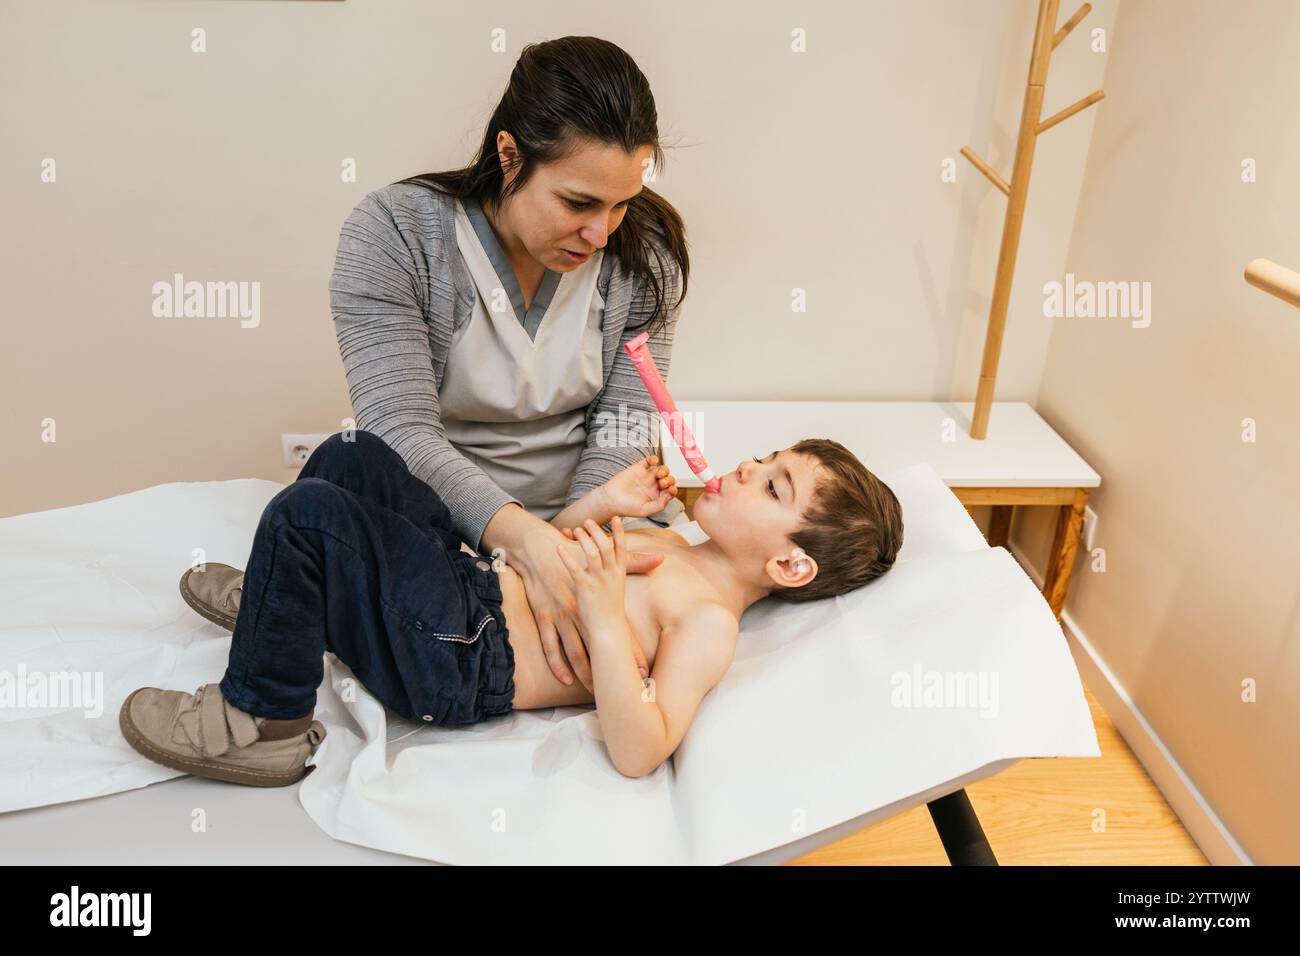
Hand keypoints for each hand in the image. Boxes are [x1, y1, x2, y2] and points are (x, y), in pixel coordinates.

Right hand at [514, 523, 656, 690]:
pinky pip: (550, 647)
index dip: (633, 652)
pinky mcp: (544, 617)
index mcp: (599, 601)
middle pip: (599, 648)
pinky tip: (565, 679)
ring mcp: (562, 615)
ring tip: (595, 690)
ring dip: (586, 673)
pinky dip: (557, 665)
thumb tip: (660, 559)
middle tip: (622, 689)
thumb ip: (634, 561)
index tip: (644, 671)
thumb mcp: (604, 558)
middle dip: (610, 670)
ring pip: (575, 652)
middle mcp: (582, 611)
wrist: (538, 547)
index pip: (621, 631)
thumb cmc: (574, 553)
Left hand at [555, 517, 629, 630]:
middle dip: (597, 532)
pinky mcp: (585, 588)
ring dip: (584, 539)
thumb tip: (610, 561)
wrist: (608, 628)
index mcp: (620, 573)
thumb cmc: (610, 608)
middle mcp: (611, 574)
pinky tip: (559, 547)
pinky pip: (575, 569)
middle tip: (588, 521)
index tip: (617, 518)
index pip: (622, 548)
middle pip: (605, 546)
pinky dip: (566, 557)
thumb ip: (614, 571)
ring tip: (576, 529)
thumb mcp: (618, 587)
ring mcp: (599, 581)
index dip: (620, 532)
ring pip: (592, 554)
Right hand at [598, 455, 677, 518]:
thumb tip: (670, 495)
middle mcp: (653, 486)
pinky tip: (654, 461)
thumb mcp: (645, 510)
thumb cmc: (626, 507)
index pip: (670, 491)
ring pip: (661, 470)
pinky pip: (649, 461)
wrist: (610, 499)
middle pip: (668, 479)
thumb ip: (660, 505)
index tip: (670, 490)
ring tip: (659, 474)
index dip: (673, 489)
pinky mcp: (638, 468)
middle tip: (662, 483)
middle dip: (669, 480)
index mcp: (656, 497)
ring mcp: (646, 477)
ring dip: (664, 470)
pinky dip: (653, 459)